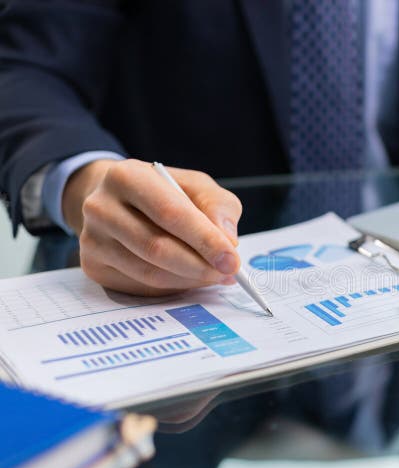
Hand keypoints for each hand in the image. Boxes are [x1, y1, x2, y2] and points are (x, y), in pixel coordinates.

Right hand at [63, 159, 242, 295]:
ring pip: (150, 272)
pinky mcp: (93, 266)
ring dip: (190, 279)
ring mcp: (92, 239)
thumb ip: (218, 207)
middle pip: (157, 247)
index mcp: (126, 177)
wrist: (119, 200)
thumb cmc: (164, 193)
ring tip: (214, 275)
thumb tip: (227, 241)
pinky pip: (141, 286)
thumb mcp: (196, 186)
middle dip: (200, 265)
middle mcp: (100, 207)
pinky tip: (189, 277)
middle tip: (228, 273)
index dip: (205, 239)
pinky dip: (174, 286)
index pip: (170, 213)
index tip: (232, 259)